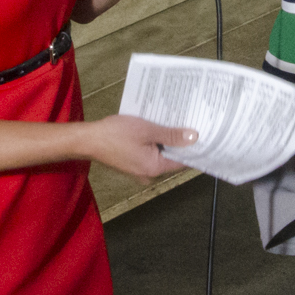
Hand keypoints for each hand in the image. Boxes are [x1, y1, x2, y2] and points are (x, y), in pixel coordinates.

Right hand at [81, 114, 196, 182]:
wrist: (88, 139)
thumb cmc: (115, 134)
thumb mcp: (147, 130)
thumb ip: (171, 135)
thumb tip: (193, 137)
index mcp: (155, 167)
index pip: (183, 161)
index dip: (195, 148)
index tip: (206, 136)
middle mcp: (148, 172)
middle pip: (172, 157)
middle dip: (181, 141)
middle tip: (193, 124)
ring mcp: (139, 168)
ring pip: (160, 153)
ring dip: (167, 139)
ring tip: (177, 122)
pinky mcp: (132, 162)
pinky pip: (149, 151)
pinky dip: (155, 141)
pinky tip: (157, 126)